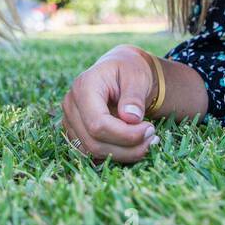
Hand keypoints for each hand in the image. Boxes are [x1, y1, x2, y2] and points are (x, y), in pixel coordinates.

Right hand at [60, 44, 160, 163]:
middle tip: (153, 137)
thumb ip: (134, 96)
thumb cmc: (128, 70)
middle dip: (128, 147)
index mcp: (83, 87)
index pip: (98, 124)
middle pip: (95, 142)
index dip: (126, 135)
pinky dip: (116, 154)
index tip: (150, 129)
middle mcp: (71, 105)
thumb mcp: (137, 76)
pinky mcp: (76, 132)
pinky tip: (134, 145)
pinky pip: (94, 153)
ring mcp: (70, 120)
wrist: (119, 71)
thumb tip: (131, 118)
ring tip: (147, 142)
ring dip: (124, 154)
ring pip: (94, 151)